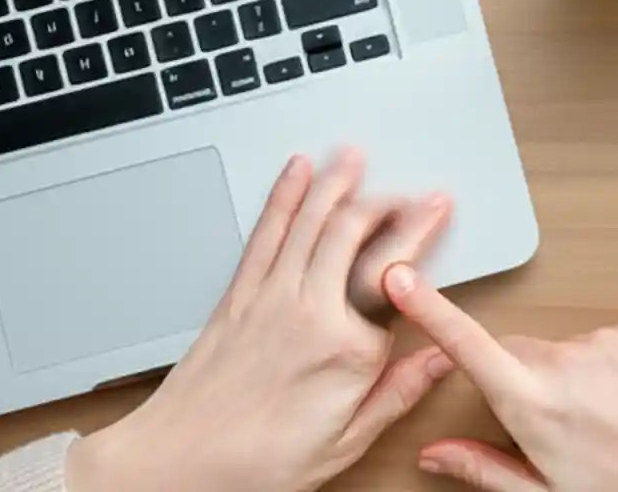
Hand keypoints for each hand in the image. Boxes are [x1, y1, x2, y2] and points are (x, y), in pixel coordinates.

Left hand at [66, 148, 456, 491]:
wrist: (176, 462)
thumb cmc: (256, 462)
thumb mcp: (347, 441)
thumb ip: (399, 392)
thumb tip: (441, 357)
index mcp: (347, 349)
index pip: (397, 273)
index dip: (422, 231)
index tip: (439, 209)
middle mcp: (309, 310)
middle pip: (354, 232)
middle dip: (388, 200)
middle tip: (411, 189)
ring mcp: (270, 295)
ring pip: (310, 220)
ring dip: (337, 182)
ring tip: (356, 157)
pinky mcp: (238, 294)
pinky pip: (266, 231)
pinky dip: (284, 196)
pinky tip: (296, 173)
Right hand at [382, 264, 617, 491]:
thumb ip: (485, 469)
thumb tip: (435, 455)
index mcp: (535, 407)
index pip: (468, 347)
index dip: (430, 310)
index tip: (401, 278)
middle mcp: (568, 364)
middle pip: (521, 353)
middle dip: (530, 382)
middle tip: (566, 428)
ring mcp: (609, 340)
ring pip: (571, 350)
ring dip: (581, 376)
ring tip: (616, 421)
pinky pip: (611, 340)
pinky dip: (616, 364)